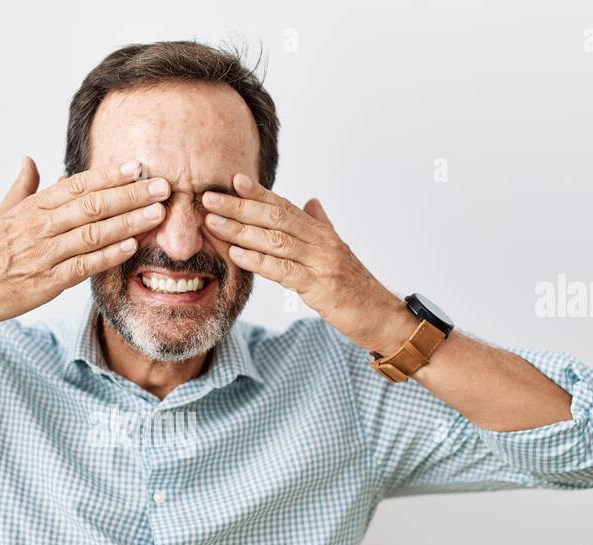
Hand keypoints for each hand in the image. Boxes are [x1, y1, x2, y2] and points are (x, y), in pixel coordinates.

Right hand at [0, 157, 169, 328]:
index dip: (109, 175)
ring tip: (157, 213)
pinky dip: (107, 255)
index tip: (137, 167)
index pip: (76, 185)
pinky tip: (131, 247)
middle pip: (92, 204)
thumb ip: (22, 188)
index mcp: (32, 208)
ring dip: (128, 221)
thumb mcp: (1, 213)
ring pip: (92, 233)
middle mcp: (39, 227)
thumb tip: (30, 160)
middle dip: (130, 194)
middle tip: (163, 187)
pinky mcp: (44, 283)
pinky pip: (82, 266)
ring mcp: (43, 254)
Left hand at [201, 174, 414, 352]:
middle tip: (209, 197)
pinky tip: (236, 254)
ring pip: (276, 240)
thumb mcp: (337, 252)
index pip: (285, 206)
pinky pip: (283, 271)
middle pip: (275, 218)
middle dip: (239, 206)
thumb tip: (310, 201)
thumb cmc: (358, 289)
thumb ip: (320, 226)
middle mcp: (321, 242)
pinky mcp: (320, 286)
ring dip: (241, 230)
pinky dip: (258, 261)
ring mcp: (321, 263)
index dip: (259, 192)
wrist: (383, 316)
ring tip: (213, 222)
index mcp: (321, 234)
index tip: (233, 180)